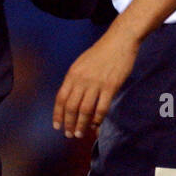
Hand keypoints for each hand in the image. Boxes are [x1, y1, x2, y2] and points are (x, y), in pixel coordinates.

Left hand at [52, 23, 139, 137]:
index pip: (61, 98)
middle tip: (69, 135)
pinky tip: (95, 125)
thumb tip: (71, 99)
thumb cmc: (100, 53)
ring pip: (85, 110)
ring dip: (82, 125)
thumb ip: (75, 80)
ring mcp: (96, 83)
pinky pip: (102, 107)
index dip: (58, 114)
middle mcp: (82, 80)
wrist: (119, 41)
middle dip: (69, 123)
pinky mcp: (111, 86)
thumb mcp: (81, 64)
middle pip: (71, 107)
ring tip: (80, 134)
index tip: (57, 126)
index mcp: (72, 74)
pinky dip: (97, 119)